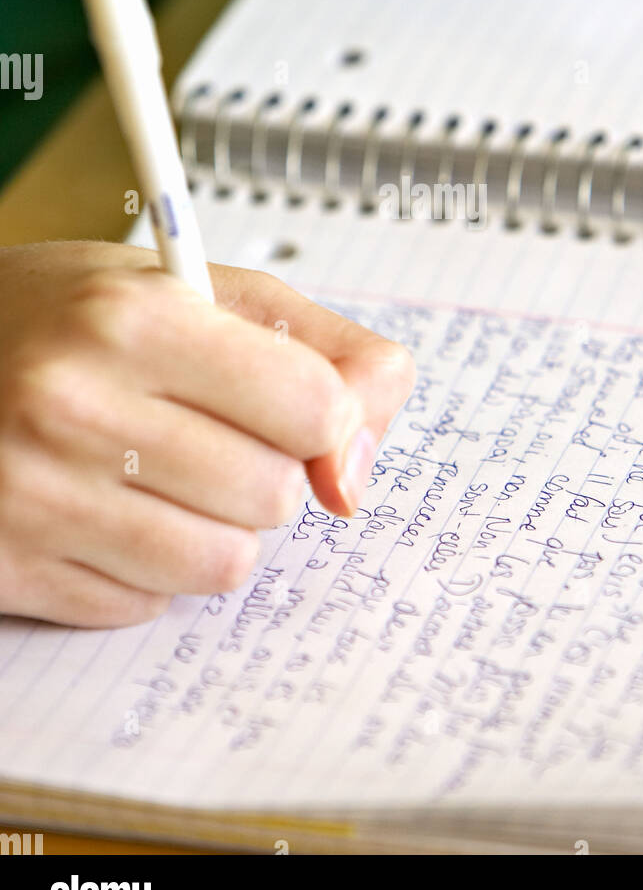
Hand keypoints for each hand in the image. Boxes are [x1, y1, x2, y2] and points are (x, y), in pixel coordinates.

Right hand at [0, 242, 413, 626]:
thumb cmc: (69, 315)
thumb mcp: (195, 286)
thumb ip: (318, 348)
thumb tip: (360, 466)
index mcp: (134, 318)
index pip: (314, 407)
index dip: (325, 415)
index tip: (299, 408)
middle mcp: (76, 407)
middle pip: (274, 495)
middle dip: (261, 468)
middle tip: (200, 429)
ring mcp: (36, 496)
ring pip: (223, 562)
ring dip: (214, 525)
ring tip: (157, 471)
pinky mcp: (12, 567)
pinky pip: (149, 604)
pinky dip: (147, 565)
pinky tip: (104, 506)